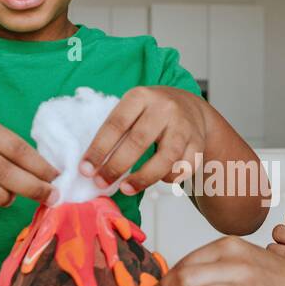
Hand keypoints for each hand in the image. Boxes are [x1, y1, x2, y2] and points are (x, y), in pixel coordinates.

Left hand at [79, 86, 208, 194]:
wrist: (191, 108)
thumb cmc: (153, 112)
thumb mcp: (133, 109)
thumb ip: (116, 131)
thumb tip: (92, 165)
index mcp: (141, 96)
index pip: (116, 124)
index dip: (99, 149)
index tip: (86, 169)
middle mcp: (164, 108)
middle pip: (139, 141)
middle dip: (116, 166)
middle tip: (101, 182)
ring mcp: (184, 126)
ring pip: (166, 158)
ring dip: (143, 178)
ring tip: (126, 189)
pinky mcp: (198, 143)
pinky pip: (183, 168)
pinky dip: (169, 177)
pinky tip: (158, 178)